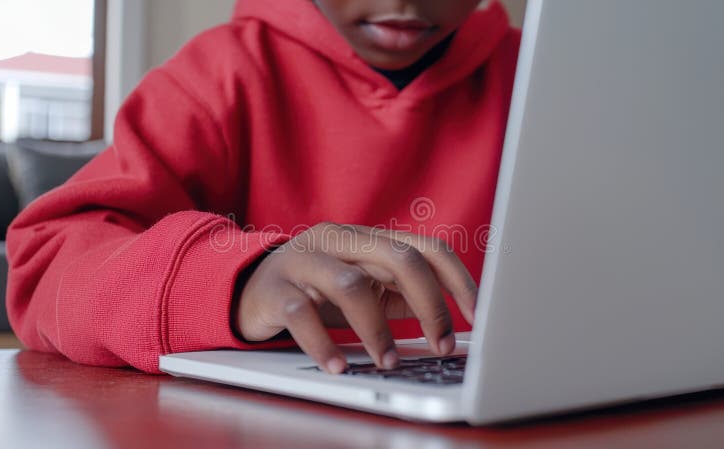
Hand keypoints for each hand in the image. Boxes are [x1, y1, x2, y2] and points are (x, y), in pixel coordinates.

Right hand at [235, 222, 477, 373]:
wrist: (246, 286)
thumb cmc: (314, 288)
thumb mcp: (362, 284)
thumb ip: (399, 294)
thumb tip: (448, 320)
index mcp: (366, 238)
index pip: (425, 247)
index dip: (457, 280)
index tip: (478, 315)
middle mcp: (338, 241)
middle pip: (399, 257)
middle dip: (430, 304)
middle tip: (442, 345)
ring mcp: (304, 262)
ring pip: (352, 285)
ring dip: (378, 331)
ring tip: (389, 363)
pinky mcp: (274, 291)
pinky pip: (302, 316)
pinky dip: (324, 345)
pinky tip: (339, 367)